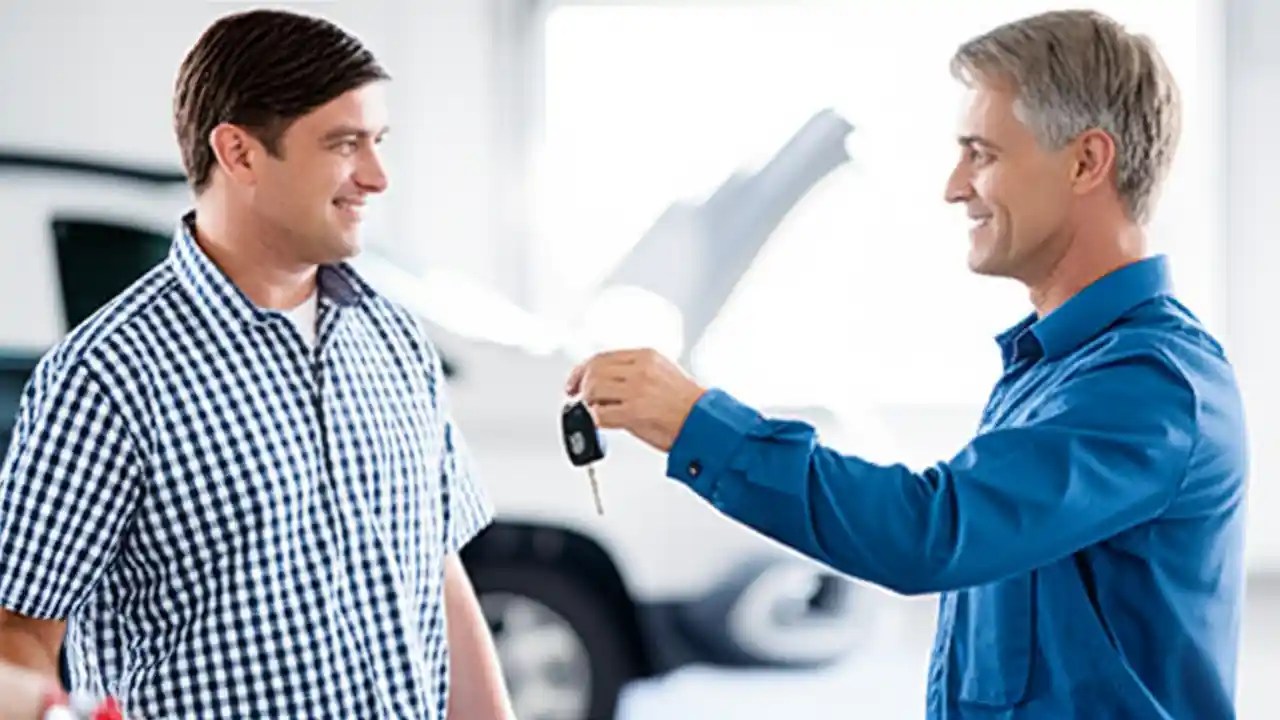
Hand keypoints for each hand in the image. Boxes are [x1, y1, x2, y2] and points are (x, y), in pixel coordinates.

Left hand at [565, 348, 706, 451]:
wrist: (705, 423)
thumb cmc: (686, 406)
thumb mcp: (660, 375)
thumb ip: (631, 375)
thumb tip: (603, 386)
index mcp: (646, 356)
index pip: (602, 357)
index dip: (582, 370)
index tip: (574, 382)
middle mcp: (641, 369)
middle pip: (593, 371)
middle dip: (581, 387)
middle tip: (579, 399)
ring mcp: (637, 389)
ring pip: (594, 389)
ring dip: (589, 403)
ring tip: (596, 411)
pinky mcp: (635, 411)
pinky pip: (600, 413)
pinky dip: (596, 419)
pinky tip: (603, 422)